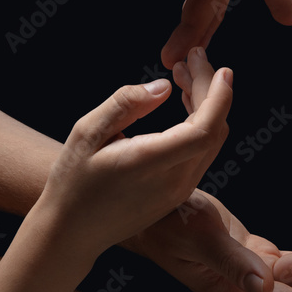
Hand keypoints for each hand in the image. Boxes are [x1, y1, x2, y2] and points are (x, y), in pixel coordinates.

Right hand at [44, 50, 230, 252]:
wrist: (72, 233)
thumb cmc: (72, 181)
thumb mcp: (86, 132)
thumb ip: (126, 104)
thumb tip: (165, 86)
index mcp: (151, 164)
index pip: (204, 129)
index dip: (218, 97)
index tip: (220, 67)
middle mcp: (174, 181)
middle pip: (213, 130)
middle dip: (210, 90)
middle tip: (192, 59)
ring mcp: (180, 191)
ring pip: (211, 141)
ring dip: (207, 106)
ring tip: (184, 75)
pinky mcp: (179, 194)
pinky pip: (202, 153)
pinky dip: (201, 124)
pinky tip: (185, 103)